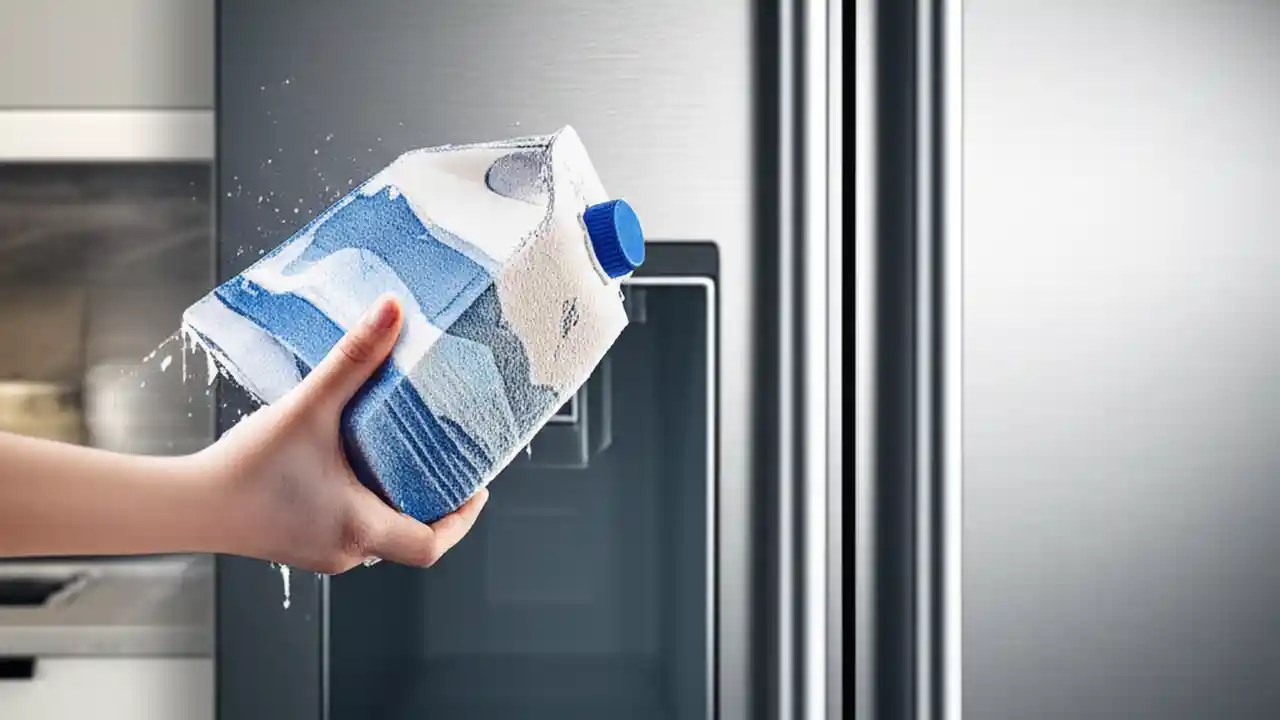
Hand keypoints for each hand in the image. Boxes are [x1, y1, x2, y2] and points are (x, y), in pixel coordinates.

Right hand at [193, 293, 488, 573]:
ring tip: (403, 456)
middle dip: (432, 502)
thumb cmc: (244, 467)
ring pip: (378, 533)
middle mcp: (346, 551)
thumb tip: (393, 310)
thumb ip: (353, 359)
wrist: (183, 505)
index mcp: (361, 529)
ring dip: (395, 500)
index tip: (476, 487)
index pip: (432, 546)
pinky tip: (353, 465)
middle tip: (444, 461)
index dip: (462, 519)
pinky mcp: (298, 543)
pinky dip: (362, 502)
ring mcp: (320, 552)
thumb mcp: (308, 406)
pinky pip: (347, 528)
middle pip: (410, 538)